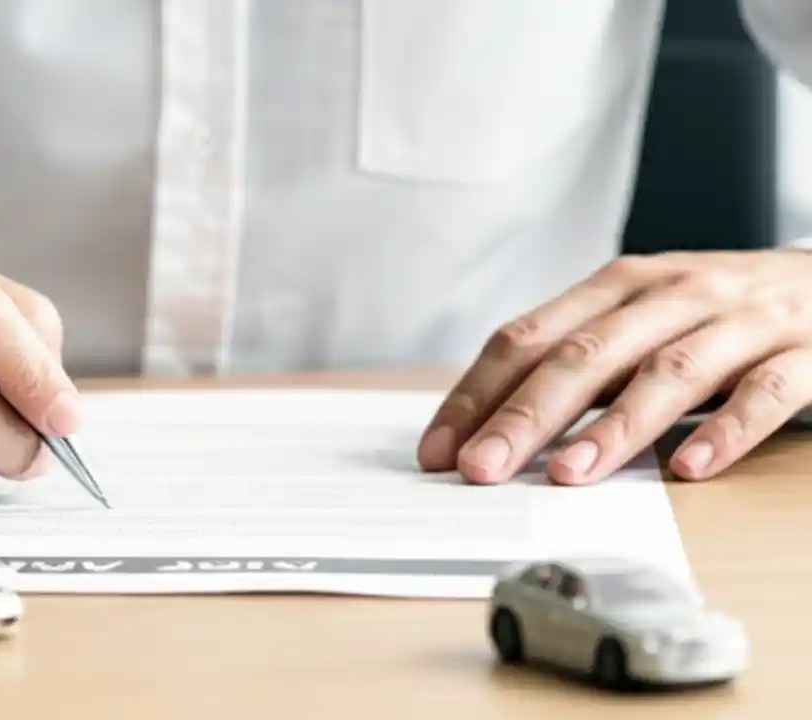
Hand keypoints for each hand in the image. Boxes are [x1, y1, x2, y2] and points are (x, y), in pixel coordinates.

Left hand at [417, 250, 811, 484]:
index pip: (528, 338)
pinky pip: (763, 391)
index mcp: (617, 285)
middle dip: (526, 415)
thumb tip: (488, 425)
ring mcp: (740, 320)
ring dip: (614, 427)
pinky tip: (690, 468)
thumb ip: (575, 361)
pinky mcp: (805, 351)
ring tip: (567, 475)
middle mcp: (672, 293)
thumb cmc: (713, 311)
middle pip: (585, 355)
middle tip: (483, 470)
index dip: (478, 394)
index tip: (440, 450)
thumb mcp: (637, 318)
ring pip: (668, 372)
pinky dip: (726, 428)